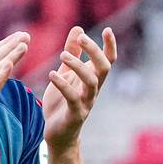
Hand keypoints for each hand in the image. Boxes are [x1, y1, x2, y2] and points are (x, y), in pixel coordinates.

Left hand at [42, 26, 116, 154]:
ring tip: (63, 55)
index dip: (110, 46)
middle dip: (95, 51)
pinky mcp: (75, 114)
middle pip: (104, 68)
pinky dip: (63, 85)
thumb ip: (73, 53)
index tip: (107, 30)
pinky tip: (51, 74)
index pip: (108, 60)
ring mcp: (86, 103)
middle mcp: (93, 90)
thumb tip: (78, 29)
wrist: (58, 134)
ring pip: (91, 82)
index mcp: (93, 79)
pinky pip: (73, 98)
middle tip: (82, 38)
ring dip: (78, 66)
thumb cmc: (62, 103)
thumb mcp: (66, 74)